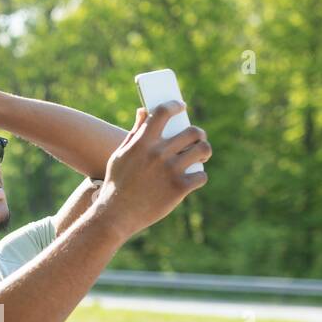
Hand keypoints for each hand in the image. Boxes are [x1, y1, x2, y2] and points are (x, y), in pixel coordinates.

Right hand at [93, 102, 209, 241]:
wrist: (116, 215)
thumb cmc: (117, 184)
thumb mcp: (120, 155)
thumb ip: (134, 132)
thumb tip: (143, 111)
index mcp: (143, 142)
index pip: (163, 112)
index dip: (175, 106)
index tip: (181, 107)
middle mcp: (158, 153)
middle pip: (192, 131)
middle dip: (198, 134)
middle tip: (197, 140)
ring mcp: (170, 170)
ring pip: (202, 150)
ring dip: (204, 152)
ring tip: (201, 157)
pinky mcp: (179, 188)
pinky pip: (201, 176)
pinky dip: (199, 177)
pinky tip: (194, 179)